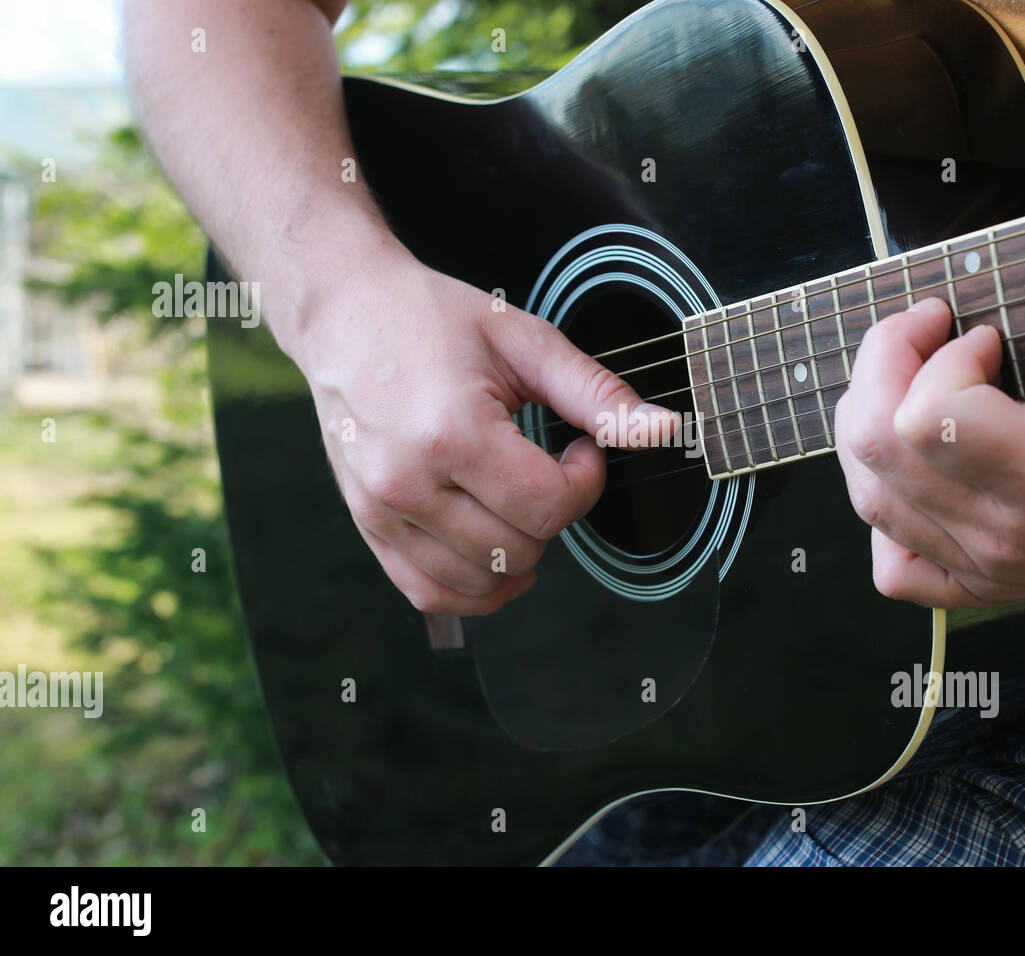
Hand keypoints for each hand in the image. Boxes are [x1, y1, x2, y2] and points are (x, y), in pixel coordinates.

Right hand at [290, 250, 674, 615]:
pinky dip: (473, 588)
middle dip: (553, 514)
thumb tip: (662, 430)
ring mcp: (381, 512)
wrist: (343, 313)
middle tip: (545, 467)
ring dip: (519, 554)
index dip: (585, 483)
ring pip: (480, 584)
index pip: (548, 507)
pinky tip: (494, 549)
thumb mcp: (524, 341)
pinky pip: (430, 594)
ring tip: (515, 499)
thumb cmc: (430, 318)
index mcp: (450, 432)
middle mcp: (407, 482)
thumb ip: (597, 392)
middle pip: (519, 550)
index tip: (579, 450)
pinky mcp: (367, 527)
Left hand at [835, 297, 1024, 607]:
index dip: (939, 356)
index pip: (927, 417)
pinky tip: (916, 468)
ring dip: (871, 422)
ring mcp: (990, 570)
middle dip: (884, 366)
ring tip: (916, 380)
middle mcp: (1008, 537)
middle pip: (876, 449)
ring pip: (871, 499)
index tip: (984, 331)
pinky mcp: (986, 587)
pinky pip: (895, 566)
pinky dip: (886, 511)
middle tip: (929, 329)